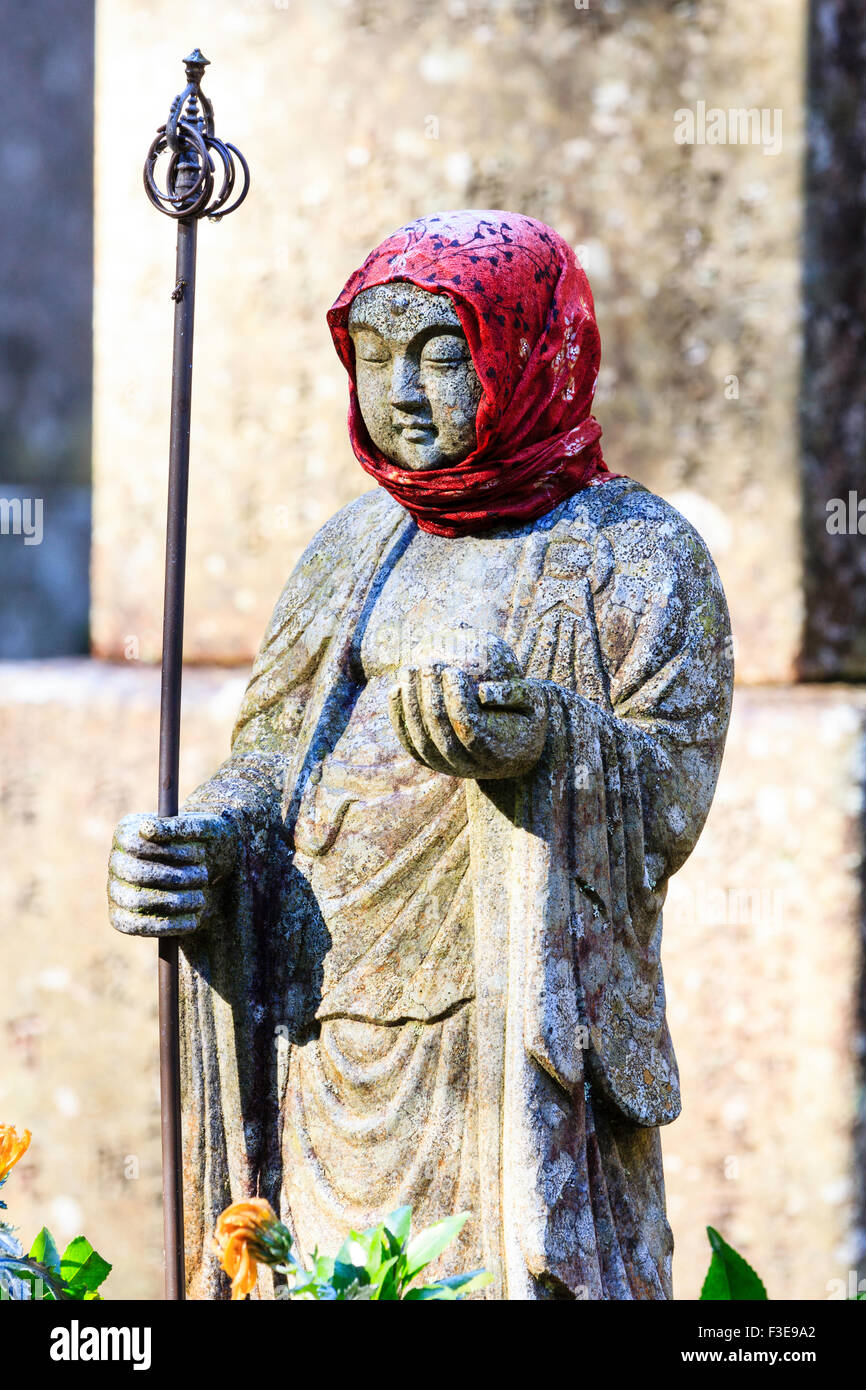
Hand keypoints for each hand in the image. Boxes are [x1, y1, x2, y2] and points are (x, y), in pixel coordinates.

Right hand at [108, 811, 238, 936]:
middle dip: (175, 878)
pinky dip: (168, 925)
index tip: (200, 854)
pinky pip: (137, 926)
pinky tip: (193, 920)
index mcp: (127, 833)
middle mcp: (116, 861)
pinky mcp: (122, 917)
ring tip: (200, 898)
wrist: (212, 872)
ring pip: (136, 901)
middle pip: (136, 874)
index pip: (136, 845)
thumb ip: (176, 827)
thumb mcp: (203, 829)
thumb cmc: (206, 845)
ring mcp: (116, 890)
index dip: (169, 852)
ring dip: (175, 901)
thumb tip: (146, 830)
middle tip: (203, 877)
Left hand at [388, 665, 547, 779]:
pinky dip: (400, 717)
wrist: (513, 752)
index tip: (452, 669)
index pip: (468, 726)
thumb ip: (514, 694)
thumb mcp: (534, 702)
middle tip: (428, 663)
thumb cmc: (526, 717)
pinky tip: (396, 689)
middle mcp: (468, 766)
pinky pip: (409, 742)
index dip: (457, 699)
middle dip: (430, 695)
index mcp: (494, 753)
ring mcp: (446, 767)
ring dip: (411, 703)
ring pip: (420, 739)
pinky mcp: (431, 763)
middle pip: (440, 732)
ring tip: (409, 669)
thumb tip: (482, 691)